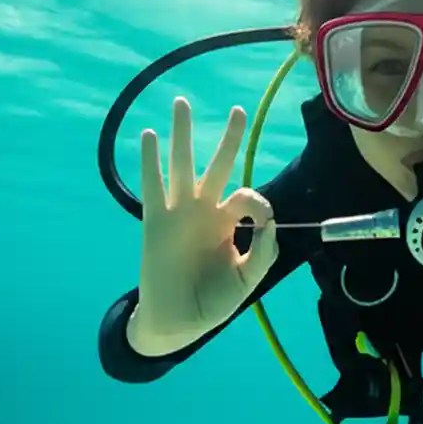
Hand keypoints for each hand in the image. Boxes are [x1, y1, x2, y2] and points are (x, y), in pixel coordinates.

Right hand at [134, 97, 278, 338]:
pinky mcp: (156, 221)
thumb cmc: (213, 301)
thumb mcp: (248, 279)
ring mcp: (180, 212)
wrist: (178, 321)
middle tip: (238, 109)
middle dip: (229, 138)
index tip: (262, 222)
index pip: (247, 196)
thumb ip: (264, 252)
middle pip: (219, 165)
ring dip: (183, 134)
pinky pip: (152, 185)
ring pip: (183, 165)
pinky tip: (150, 136)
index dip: (258, 204)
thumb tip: (272, 221)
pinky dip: (150, 160)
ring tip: (182, 102)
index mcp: (229, 222)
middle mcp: (205, 210)